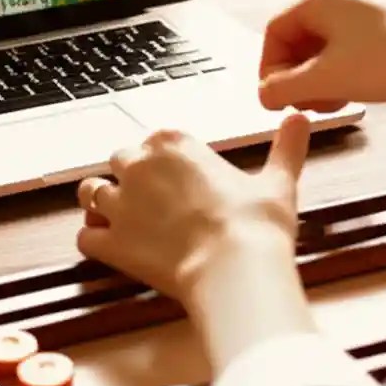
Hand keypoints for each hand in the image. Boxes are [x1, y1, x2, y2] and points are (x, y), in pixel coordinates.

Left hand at [75, 114, 310, 303]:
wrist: (235, 267)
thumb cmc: (256, 224)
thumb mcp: (278, 179)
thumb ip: (286, 146)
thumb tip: (300, 118)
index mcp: (174, 143)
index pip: (154, 140)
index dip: (163, 159)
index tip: (178, 177)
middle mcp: (139, 166)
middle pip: (119, 160)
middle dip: (131, 177)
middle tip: (153, 200)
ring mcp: (120, 204)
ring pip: (90, 192)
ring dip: (101, 203)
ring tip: (121, 218)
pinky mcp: (110, 242)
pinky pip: (85, 237)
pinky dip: (94, 241)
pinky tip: (110, 247)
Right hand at [259, 0, 385, 110]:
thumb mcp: (328, 79)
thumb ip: (286, 88)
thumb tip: (263, 94)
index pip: (273, 32)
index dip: (271, 68)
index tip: (277, 97)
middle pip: (295, 40)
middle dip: (297, 77)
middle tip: (305, 103)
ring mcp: (359, 11)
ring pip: (320, 49)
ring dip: (317, 79)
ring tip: (330, 101)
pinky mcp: (378, 28)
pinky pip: (343, 52)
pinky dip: (339, 75)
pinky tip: (349, 94)